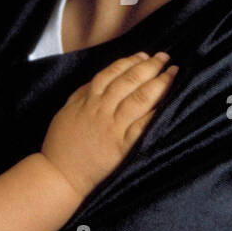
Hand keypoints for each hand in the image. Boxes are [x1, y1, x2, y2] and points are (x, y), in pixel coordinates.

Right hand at [40, 51, 176, 197]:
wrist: (59, 176)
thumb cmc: (61, 145)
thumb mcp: (67, 111)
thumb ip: (83, 93)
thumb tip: (101, 78)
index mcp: (88, 100)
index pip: (112, 73)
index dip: (131, 61)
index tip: (145, 55)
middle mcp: (102, 110)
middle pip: (130, 81)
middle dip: (150, 66)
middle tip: (164, 57)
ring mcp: (113, 128)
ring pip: (140, 98)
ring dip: (160, 83)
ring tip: (173, 73)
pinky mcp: (122, 147)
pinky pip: (143, 126)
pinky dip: (157, 113)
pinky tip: (170, 103)